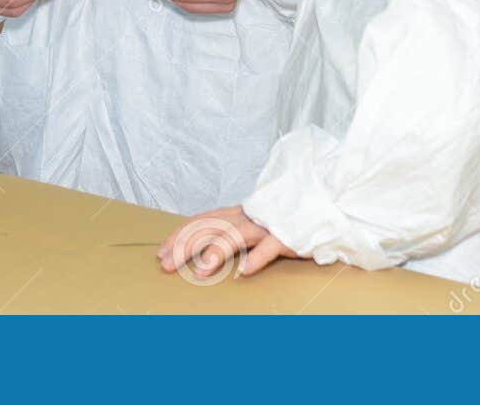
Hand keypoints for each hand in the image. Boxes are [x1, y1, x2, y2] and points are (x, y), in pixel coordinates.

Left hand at [157, 206, 299, 278]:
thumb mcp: (250, 224)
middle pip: (210, 228)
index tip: (161, 253)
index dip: (179, 236)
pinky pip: (270, 247)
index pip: (200, 221)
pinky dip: (257, 258)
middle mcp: (246, 216)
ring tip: (201, 271)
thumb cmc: (281, 221)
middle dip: (186, 246)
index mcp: (236, 213)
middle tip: (167, 265)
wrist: (317, 208)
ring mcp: (265, 225)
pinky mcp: (286, 236)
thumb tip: (201, 251)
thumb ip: (229, 231)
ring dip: (216, 252)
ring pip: (236, 235)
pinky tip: (245, 271)